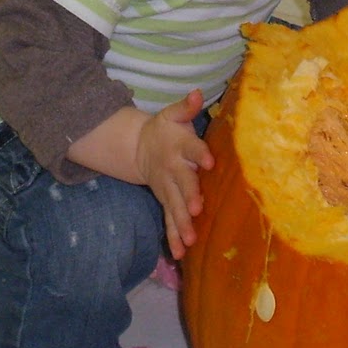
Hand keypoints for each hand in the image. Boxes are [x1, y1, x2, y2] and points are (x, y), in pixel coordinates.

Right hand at [134, 90, 214, 259]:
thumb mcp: (172, 115)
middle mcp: (173, 170)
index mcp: (179, 147)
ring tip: (189, 242)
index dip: (200, 154)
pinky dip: (173, 237)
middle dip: (188, 197)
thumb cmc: (165, 130)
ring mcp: (167, 188)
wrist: (139, 147)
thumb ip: (186, 107)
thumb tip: (198, 93)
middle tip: (195, 211)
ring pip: (174, 208)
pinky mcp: (164, 201)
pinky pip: (168, 221)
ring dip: (181, 225)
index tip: (209, 162)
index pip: (192, 148)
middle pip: (182, 184)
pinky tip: (180, 254)